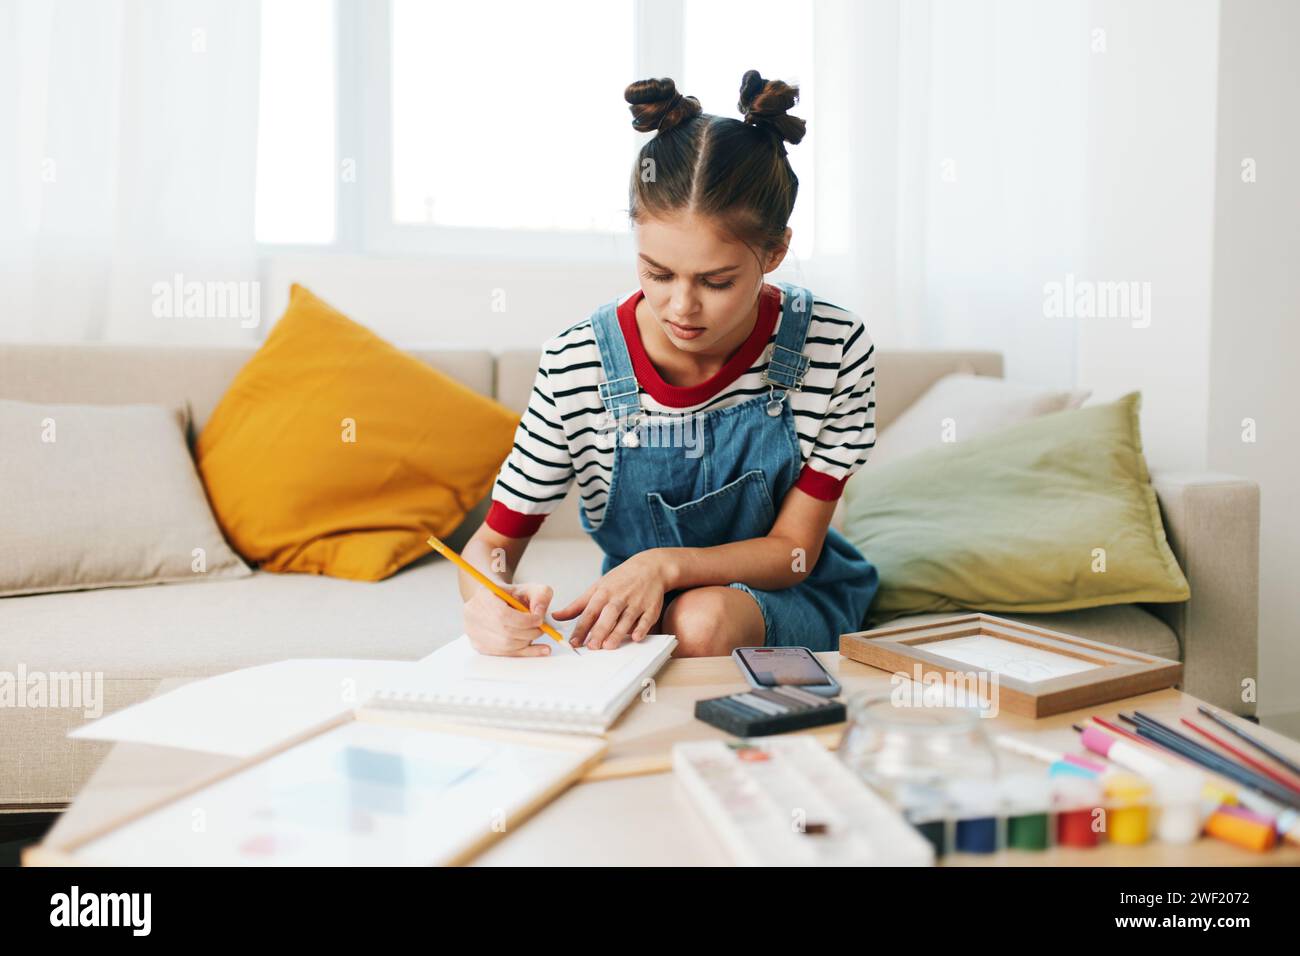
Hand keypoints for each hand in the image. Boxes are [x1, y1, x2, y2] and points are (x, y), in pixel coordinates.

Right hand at [463, 582, 553, 656]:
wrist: (497, 602)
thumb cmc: (512, 596)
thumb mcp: (530, 589)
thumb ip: (540, 596)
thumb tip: (540, 614)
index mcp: (483, 596)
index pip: (503, 615)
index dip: (525, 621)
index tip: (539, 620)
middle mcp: (472, 615)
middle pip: (505, 632)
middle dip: (529, 633)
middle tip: (541, 629)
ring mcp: (473, 632)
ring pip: (505, 646)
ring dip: (526, 643)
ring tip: (534, 634)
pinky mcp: (478, 646)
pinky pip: (503, 654)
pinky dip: (522, 652)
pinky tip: (535, 648)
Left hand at [552, 551, 669, 650]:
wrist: (650, 567)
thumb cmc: (620, 580)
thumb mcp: (597, 588)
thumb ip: (577, 605)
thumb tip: (556, 616)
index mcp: (603, 592)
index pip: (589, 612)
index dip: (581, 628)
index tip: (573, 642)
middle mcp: (619, 597)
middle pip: (608, 615)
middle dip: (600, 630)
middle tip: (592, 647)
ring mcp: (636, 602)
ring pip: (626, 618)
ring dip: (618, 632)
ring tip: (608, 646)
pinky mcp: (651, 607)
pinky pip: (646, 619)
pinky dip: (642, 628)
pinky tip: (636, 638)